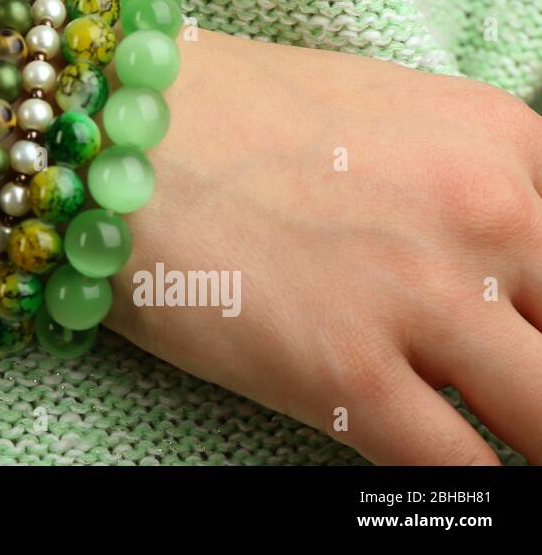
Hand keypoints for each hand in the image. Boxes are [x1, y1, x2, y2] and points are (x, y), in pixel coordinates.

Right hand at [107, 29, 541, 463]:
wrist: (105, 120)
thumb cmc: (219, 112)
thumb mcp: (376, 115)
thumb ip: (456, 184)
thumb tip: (495, 268)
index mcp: (501, 140)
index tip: (529, 335)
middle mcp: (490, 213)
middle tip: (518, 403)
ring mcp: (426, 294)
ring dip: (529, 440)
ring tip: (499, 445)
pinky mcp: (348, 369)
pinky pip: (461, 473)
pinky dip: (469, 491)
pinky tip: (450, 480)